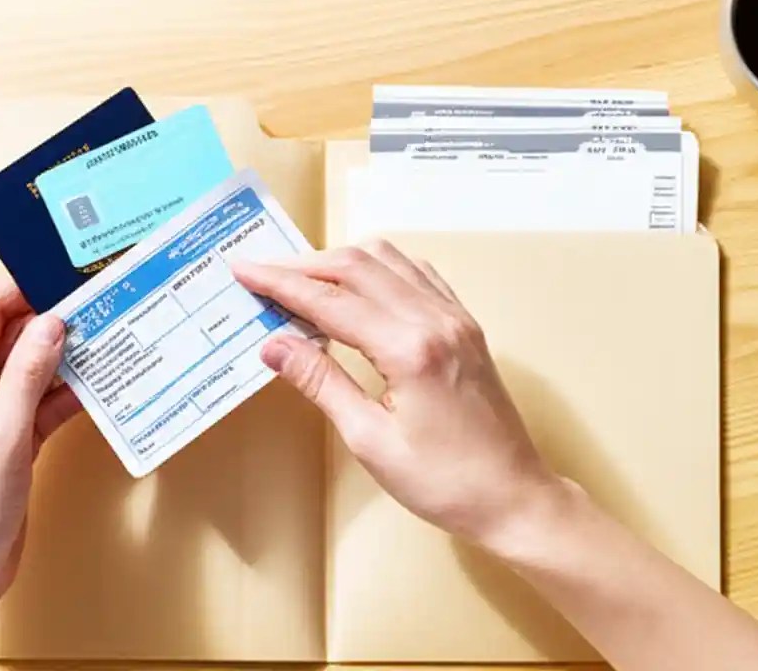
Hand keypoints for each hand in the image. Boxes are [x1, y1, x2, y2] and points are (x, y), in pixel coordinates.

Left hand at [0, 283, 80, 608]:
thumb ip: (28, 375)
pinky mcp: (11, 447)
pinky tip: (104, 385)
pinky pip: (43, 407)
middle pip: (12, 338)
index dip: (24, 289)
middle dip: (53, 319)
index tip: (68, 273)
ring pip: (33, 373)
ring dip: (67, 359)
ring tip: (113, 335)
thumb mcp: (1, 435)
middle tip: (103, 302)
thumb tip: (52, 322)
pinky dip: (70, 397)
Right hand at [233, 241, 560, 551]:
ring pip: (389, 261)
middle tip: (262, 272)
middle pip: (358, 266)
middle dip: (304, 265)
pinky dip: (379, 270)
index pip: (331, 301)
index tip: (244, 271)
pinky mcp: (466, 326)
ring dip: (341, 262)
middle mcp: (436, 320)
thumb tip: (274, 346)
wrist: (513, 497)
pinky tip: (358, 286)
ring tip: (301, 278)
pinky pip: (417, 275)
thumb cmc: (444, 483)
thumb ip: (322, 382)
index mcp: (410, 350)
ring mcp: (456, 319)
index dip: (281, 283)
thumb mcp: (370, 440)